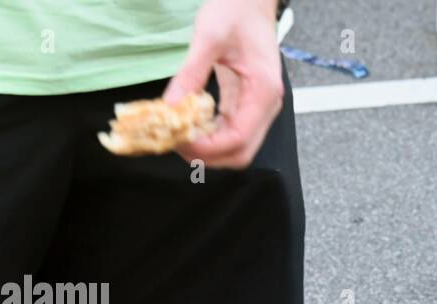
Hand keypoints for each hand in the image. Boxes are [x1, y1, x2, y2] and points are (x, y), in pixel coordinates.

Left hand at [164, 0, 282, 168]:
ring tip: (179, 136)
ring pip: (237, 147)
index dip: (208, 148)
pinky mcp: (249, 103)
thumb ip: (191, 73)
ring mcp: (259, 107)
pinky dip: (211, 136)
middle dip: (208, 156)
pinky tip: (190, 126)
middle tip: (175, 143)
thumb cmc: (235, 9)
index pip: (238, 138)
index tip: (179, 140)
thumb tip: (170, 106)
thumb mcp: (208, 36)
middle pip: (241, 153)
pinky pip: (232, 132)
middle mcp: (266, 106)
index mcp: (263, 92)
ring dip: (209, 150)